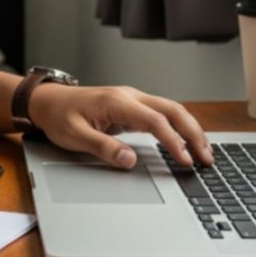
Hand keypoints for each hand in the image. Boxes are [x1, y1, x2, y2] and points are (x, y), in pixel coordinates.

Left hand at [27, 84, 213, 169]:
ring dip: (189, 130)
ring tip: (203, 154)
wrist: (48, 102)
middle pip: (172, 110)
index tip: (185, 160)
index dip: (173, 141)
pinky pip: (162, 115)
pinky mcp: (132, 108)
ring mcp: (133, 100)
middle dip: (193, 133)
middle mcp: (130, 96)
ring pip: (171, 110)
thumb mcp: (74, 136)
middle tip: (207, 158)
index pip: (155, 120)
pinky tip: (186, 143)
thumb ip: (103, 147)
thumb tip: (130, 160)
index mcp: (117, 101)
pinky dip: (178, 128)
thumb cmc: (60, 116)